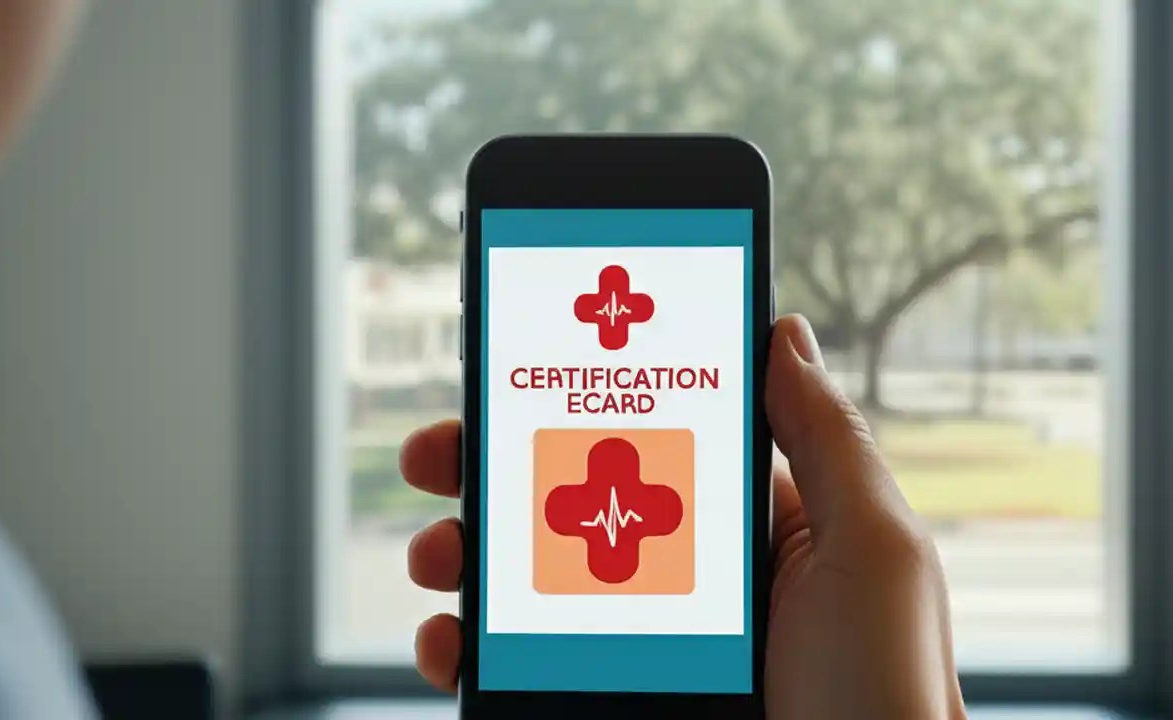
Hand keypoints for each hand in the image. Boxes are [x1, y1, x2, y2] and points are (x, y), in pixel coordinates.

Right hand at [400, 314, 965, 718]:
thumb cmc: (887, 693)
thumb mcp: (874, 548)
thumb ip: (826, 437)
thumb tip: (781, 332)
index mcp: (748, 526)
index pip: (648, 438)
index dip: (579, 401)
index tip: (519, 365)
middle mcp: (684, 577)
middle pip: (567, 499)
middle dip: (490, 467)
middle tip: (437, 454)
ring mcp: (638, 641)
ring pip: (527, 579)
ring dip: (461, 551)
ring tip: (434, 555)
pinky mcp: (604, 694)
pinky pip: (517, 663)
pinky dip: (463, 645)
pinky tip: (449, 639)